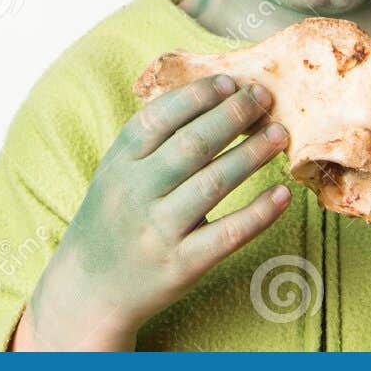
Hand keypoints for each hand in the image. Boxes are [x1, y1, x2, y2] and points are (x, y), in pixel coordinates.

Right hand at [16, 74, 290, 349]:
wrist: (89, 289)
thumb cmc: (113, 219)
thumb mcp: (116, 172)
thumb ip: (150, 140)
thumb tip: (206, 95)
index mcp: (119, 162)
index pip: (160, 117)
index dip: (198, 95)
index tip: (231, 81)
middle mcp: (136, 192)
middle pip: (192, 144)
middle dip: (233, 115)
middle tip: (264, 98)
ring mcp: (159, 230)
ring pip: (214, 183)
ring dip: (252, 154)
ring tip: (279, 134)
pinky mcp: (182, 266)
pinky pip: (228, 234)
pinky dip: (259, 213)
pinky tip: (281, 194)